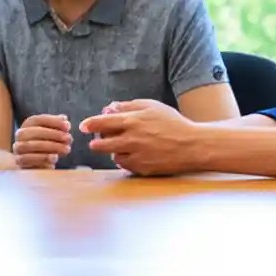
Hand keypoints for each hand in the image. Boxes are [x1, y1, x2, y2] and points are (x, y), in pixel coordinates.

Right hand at [13, 114, 71, 168]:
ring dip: (50, 146)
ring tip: (66, 149)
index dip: (53, 121)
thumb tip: (64, 118)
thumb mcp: (54, 135)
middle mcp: (20, 135)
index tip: (68, 126)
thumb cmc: (47, 147)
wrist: (37, 166)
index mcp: (27, 125)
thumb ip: (58, 125)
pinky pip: (27, 159)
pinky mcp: (20, 162)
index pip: (37, 120)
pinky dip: (42, 158)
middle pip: (34, 132)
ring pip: (30, 145)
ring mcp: (18, 148)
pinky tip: (55, 158)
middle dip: (53, 134)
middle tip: (69, 138)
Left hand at [80, 100, 201, 175]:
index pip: (102, 123)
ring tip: (123, 145)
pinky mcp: (141, 169)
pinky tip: (133, 154)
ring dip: (112, 150)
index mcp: (133, 121)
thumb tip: (108, 108)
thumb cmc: (172, 123)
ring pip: (112, 155)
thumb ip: (128, 106)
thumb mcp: (151, 107)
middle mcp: (132, 139)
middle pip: (101, 144)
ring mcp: (136, 156)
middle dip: (97, 141)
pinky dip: (124, 159)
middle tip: (99, 139)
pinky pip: (124, 165)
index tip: (82, 127)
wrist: (192, 145)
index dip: (89, 125)